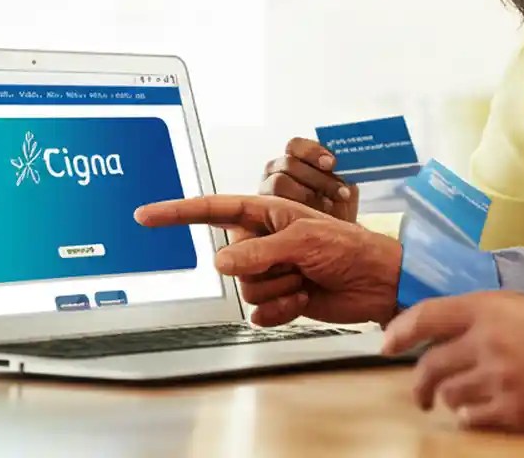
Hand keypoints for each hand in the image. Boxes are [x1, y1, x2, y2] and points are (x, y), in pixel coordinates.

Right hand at [135, 195, 400, 325]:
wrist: (378, 283)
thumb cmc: (350, 248)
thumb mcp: (303, 240)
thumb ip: (259, 250)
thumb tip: (221, 262)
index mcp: (267, 215)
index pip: (213, 211)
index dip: (178, 213)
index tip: (145, 215)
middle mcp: (264, 242)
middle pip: (231, 261)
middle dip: (264, 266)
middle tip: (298, 262)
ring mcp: (270, 272)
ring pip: (245, 290)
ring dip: (278, 288)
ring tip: (306, 279)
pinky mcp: (280, 300)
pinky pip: (260, 312)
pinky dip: (283, 309)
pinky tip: (304, 298)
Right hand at [260, 138, 359, 221]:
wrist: (332, 237)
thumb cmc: (337, 207)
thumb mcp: (345, 186)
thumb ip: (343, 171)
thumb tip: (345, 163)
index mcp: (296, 157)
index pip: (296, 145)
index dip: (313, 152)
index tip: (332, 164)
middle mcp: (277, 169)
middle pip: (288, 163)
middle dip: (318, 178)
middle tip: (341, 193)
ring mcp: (267, 188)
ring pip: (279, 182)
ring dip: (307, 195)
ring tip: (329, 208)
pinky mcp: (263, 208)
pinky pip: (273, 204)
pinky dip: (295, 209)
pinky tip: (312, 218)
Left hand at [381, 292, 523, 435]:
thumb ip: (494, 315)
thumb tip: (457, 329)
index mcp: (494, 308)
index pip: (427, 316)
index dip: (400, 332)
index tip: (387, 344)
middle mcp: (489, 341)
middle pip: (429, 366)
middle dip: (420, 382)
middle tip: (422, 391)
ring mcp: (500, 380)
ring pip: (448, 396)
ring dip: (451, 399)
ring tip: (468, 399)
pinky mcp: (514, 413)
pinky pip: (471, 421)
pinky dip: (472, 419)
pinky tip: (486, 414)